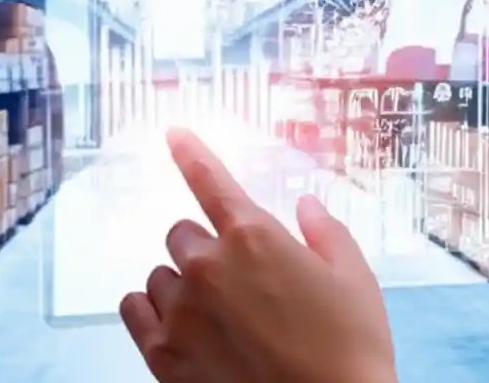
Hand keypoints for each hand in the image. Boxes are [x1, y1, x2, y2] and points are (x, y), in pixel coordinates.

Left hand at [120, 128, 397, 382]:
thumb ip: (326, 233)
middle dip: (206, 248)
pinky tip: (176, 324)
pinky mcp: (163, 355)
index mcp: (255, 237)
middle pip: (182, 234)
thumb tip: (306, 206)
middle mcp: (208, 266)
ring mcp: (181, 312)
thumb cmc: (350, 352)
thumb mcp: (355, 280)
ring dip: (180, 284)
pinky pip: (133, 309)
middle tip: (238, 280)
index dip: (191, 152)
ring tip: (217, 316)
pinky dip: (149, 310)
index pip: (210, 180)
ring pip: (159, 274)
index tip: (173, 133)